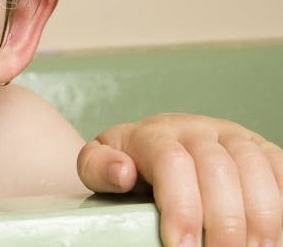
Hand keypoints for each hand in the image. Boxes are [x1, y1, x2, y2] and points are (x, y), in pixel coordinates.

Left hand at [77, 114, 282, 246]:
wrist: (149, 148)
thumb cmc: (125, 164)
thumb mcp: (97, 166)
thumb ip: (99, 168)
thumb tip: (122, 172)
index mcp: (154, 133)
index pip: (172, 162)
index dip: (181, 207)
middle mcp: (196, 129)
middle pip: (218, 169)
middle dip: (222, 222)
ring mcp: (231, 136)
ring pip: (255, 168)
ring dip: (261, 217)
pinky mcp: (258, 149)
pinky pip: (279, 166)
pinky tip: (275, 232)